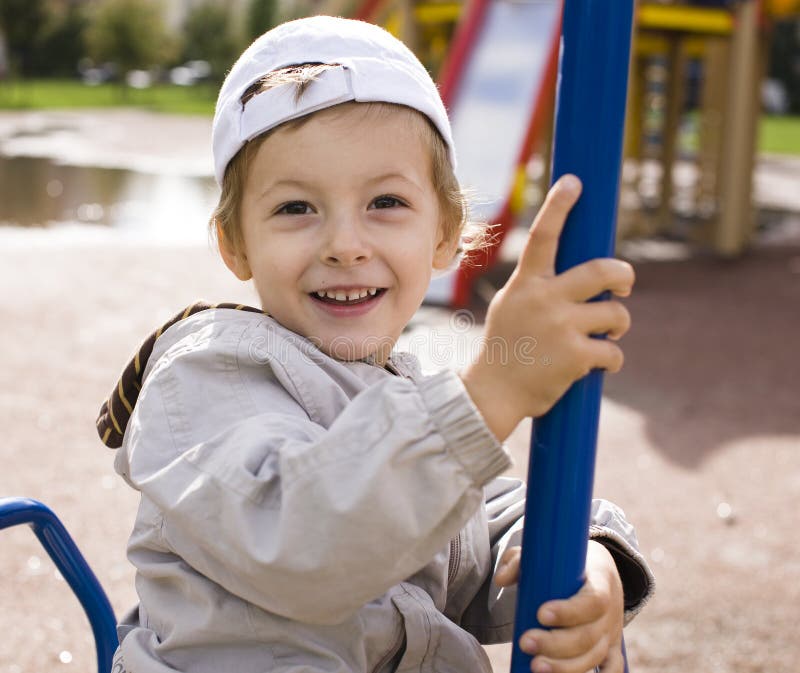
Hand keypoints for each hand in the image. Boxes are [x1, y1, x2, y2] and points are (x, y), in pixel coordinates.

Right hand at [459, 175, 633, 441]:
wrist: (493, 393)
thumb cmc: (506, 348)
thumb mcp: (512, 307)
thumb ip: (540, 287)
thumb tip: (585, 277)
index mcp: (526, 284)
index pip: (544, 237)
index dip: (559, 206)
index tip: (574, 182)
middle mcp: (544, 300)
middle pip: (602, 271)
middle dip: (623, 275)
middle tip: (625, 285)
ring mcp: (561, 327)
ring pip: (616, 315)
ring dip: (618, 326)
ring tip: (607, 336)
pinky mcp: (575, 356)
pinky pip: (613, 352)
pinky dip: (611, 360)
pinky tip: (597, 366)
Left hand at [495, 541, 624, 672]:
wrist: (601, 572)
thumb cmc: (569, 564)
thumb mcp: (550, 555)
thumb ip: (522, 561)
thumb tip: (501, 579)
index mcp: (601, 583)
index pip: (592, 602)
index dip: (569, 612)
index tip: (540, 614)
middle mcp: (610, 612)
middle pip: (589, 636)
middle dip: (556, 644)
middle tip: (525, 642)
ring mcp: (612, 634)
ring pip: (594, 657)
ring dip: (565, 667)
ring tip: (535, 667)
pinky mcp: (610, 649)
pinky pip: (611, 669)